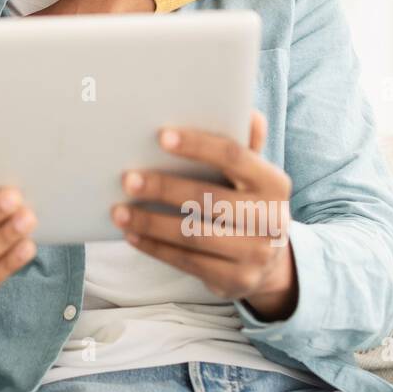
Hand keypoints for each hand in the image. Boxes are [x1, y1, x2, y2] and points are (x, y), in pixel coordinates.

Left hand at [111, 111, 298, 319]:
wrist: (271, 264)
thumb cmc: (248, 205)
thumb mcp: (253, 176)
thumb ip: (245, 145)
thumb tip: (245, 110)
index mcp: (274, 183)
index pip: (234, 156)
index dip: (197, 145)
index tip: (161, 136)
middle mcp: (271, 219)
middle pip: (208, 198)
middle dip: (163, 187)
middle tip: (127, 178)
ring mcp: (255, 254)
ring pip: (192, 235)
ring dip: (150, 221)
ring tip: (118, 210)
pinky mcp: (236, 281)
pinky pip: (186, 262)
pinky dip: (154, 247)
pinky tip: (131, 233)